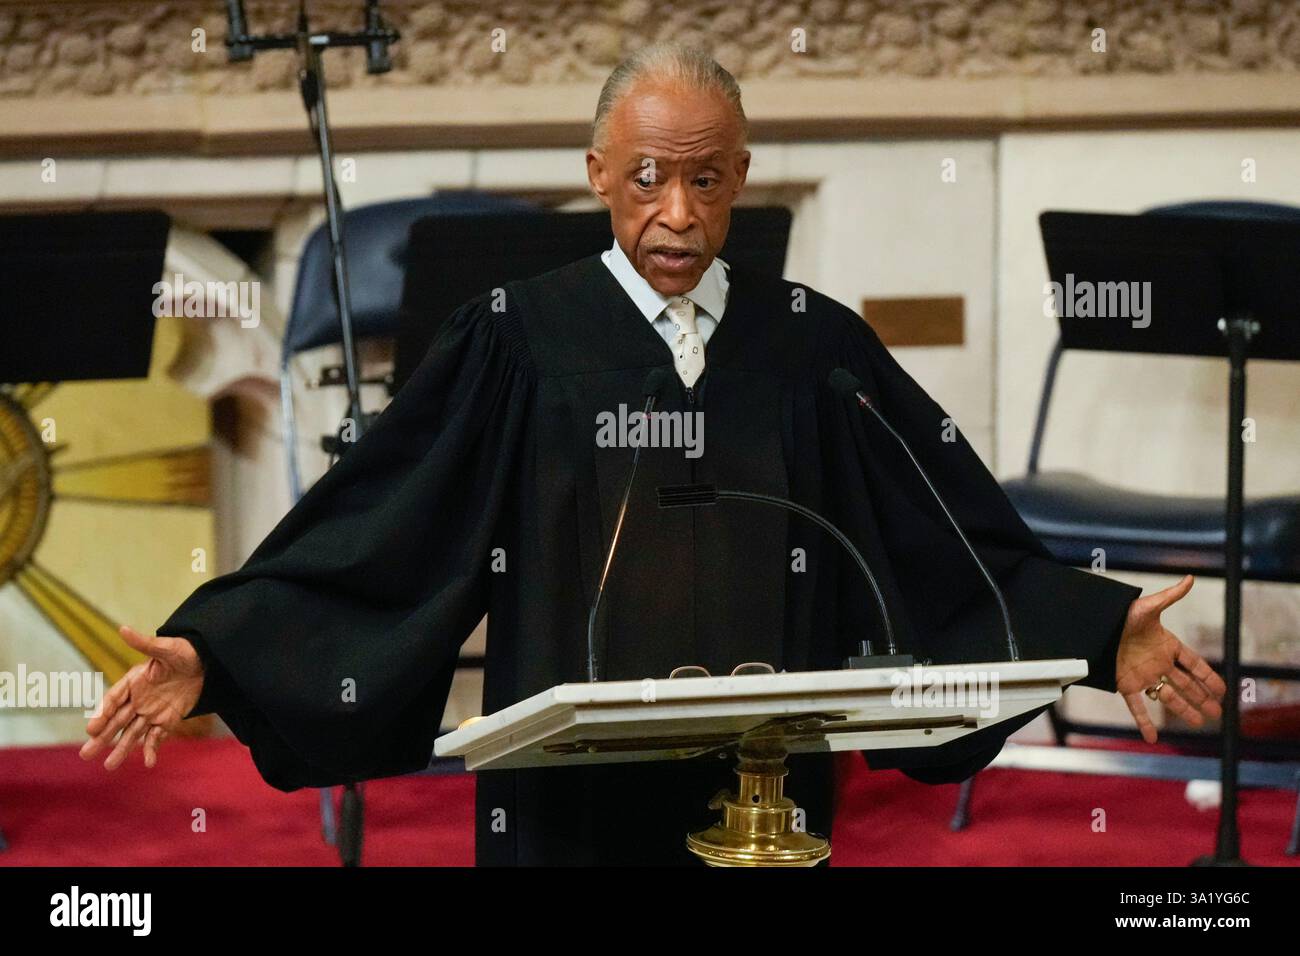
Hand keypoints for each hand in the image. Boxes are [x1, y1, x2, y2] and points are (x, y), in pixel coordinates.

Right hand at [81, 625, 204, 769]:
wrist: (207, 662)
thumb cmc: (183, 651)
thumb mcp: (165, 647)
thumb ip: (144, 643)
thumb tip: (122, 628)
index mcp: (133, 682)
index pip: (113, 700)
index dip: (102, 714)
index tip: (92, 729)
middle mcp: (139, 699)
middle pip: (117, 721)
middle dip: (102, 738)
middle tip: (85, 755)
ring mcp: (152, 712)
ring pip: (133, 733)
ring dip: (122, 749)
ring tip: (109, 767)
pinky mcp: (167, 720)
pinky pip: (157, 737)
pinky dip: (152, 749)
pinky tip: (148, 763)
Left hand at [1115, 575, 1225, 743]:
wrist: (1094, 627)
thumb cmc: (1121, 615)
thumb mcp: (1148, 606)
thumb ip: (1171, 596)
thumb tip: (1190, 579)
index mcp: (1166, 645)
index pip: (1194, 664)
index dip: (1209, 677)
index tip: (1224, 690)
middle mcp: (1157, 663)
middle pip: (1185, 684)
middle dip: (1202, 698)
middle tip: (1218, 712)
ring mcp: (1142, 675)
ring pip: (1168, 697)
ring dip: (1183, 710)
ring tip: (1200, 723)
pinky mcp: (1125, 684)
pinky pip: (1137, 707)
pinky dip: (1144, 722)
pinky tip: (1152, 738)